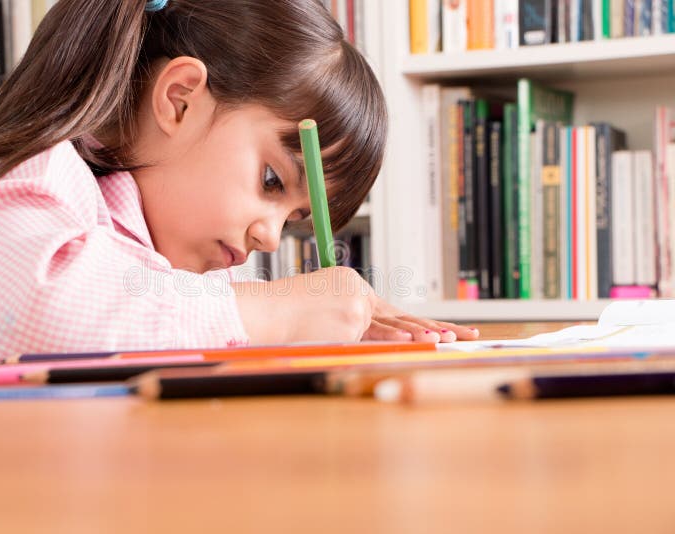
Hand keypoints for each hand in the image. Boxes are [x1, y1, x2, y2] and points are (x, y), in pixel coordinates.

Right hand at [234, 267, 479, 344]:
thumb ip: (344, 319)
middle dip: (435, 327)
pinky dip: (403, 340)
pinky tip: (425, 342)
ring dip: (424, 335)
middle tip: (465, 333)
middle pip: (400, 315)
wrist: (262, 313)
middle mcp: (356, 291)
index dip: (415, 323)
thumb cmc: (282, 316)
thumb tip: (366, 338)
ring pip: (395, 325)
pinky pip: (379, 335)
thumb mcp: (318, 310)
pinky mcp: (350, 321)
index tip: (441, 330)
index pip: (388, 309)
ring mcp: (355, 306)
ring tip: (450, 340)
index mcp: (350, 284)